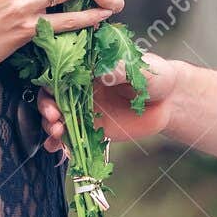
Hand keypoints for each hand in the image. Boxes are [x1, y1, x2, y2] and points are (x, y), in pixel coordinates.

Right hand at [37, 52, 182, 150]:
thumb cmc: (154, 75)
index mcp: (89, 67)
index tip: (51, 92)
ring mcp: (85, 109)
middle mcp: (82, 87)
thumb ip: (120, 69)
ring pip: (58, 117)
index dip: (51, 82)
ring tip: (56, 134)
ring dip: (50, 126)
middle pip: (52, 96)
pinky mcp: (92, 128)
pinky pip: (72, 136)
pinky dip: (60, 143)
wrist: (169, 101)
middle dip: (47, 107)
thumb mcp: (139, 68)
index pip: (61, 71)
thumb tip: (103, 71)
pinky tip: (54, 148)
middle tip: (54, 118)